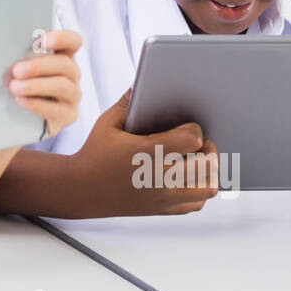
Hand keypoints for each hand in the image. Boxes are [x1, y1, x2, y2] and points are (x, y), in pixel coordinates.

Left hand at [9, 29, 81, 136]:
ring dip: (36, 85)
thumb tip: (5, 51)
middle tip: (17, 70)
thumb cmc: (25, 83)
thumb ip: (23, 58)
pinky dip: (36, 104)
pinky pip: (56, 109)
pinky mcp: (68, 115)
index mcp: (63, 56)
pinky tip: (20, 100)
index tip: (42, 40)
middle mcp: (72, 74)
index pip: (73, 41)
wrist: (29, 116)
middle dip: (39, 66)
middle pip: (64, 64)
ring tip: (15, 87)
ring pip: (62, 86)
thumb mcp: (25, 68)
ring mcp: (73, 95)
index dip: (62, 38)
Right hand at [70, 88, 218, 215]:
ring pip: (208, 188)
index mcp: (148, 151)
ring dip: (208, 172)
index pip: (193, 139)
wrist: (82, 189)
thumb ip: (127, 102)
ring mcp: (163, 196)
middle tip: (198, 143)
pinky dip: (199, 191)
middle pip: (208, 164)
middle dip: (208, 149)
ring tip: (197, 161)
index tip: (187, 126)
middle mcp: (160, 176)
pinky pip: (196, 204)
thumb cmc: (95, 152)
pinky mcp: (163, 209)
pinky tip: (187, 179)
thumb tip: (141, 81)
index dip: (194, 129)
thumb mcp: (107, 123)